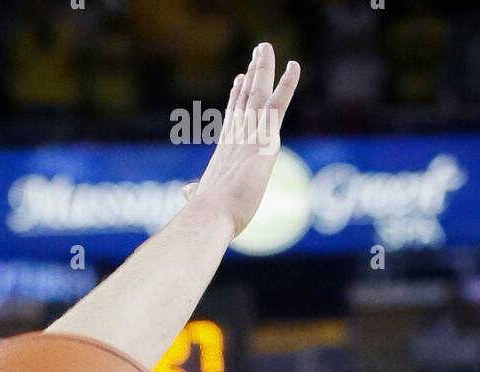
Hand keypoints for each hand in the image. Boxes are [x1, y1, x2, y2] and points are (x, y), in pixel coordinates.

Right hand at [183, 42, 299, 238]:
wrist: (209, 216)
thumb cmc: (205, 214)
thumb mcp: (200, 198)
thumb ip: (195, 191)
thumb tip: (187, 191)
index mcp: (224, 151)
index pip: (233, 118)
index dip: (237, 98)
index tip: (240, 79)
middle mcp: (235, 137)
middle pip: (245, 98)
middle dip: (252, 74)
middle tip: (258, 51)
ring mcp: (248, 135)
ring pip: (258, 93)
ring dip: (263, 67)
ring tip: (266, 47)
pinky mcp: (263, 139)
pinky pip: (278, 104)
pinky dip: (286, 83)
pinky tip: (293, 65)